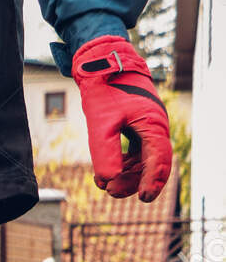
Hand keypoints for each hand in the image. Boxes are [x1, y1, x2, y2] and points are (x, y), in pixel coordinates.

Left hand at [72, 36, 171, 202]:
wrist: (102, 62)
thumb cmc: (105, 89)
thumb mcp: (101, 123)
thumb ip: (105, 153)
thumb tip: (109, 182)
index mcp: (153, 123)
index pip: (160, 158)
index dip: (153, 180)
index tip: (145, 199)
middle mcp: (154, 126)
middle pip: (151, 163)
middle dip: (133, 181)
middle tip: (111, 192)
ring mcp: (146, 126)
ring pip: (142, 160)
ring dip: (125, 175)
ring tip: (104, 185)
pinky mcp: (135, 126)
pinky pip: (134, 152)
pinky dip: (121, 164)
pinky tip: (104, 173)